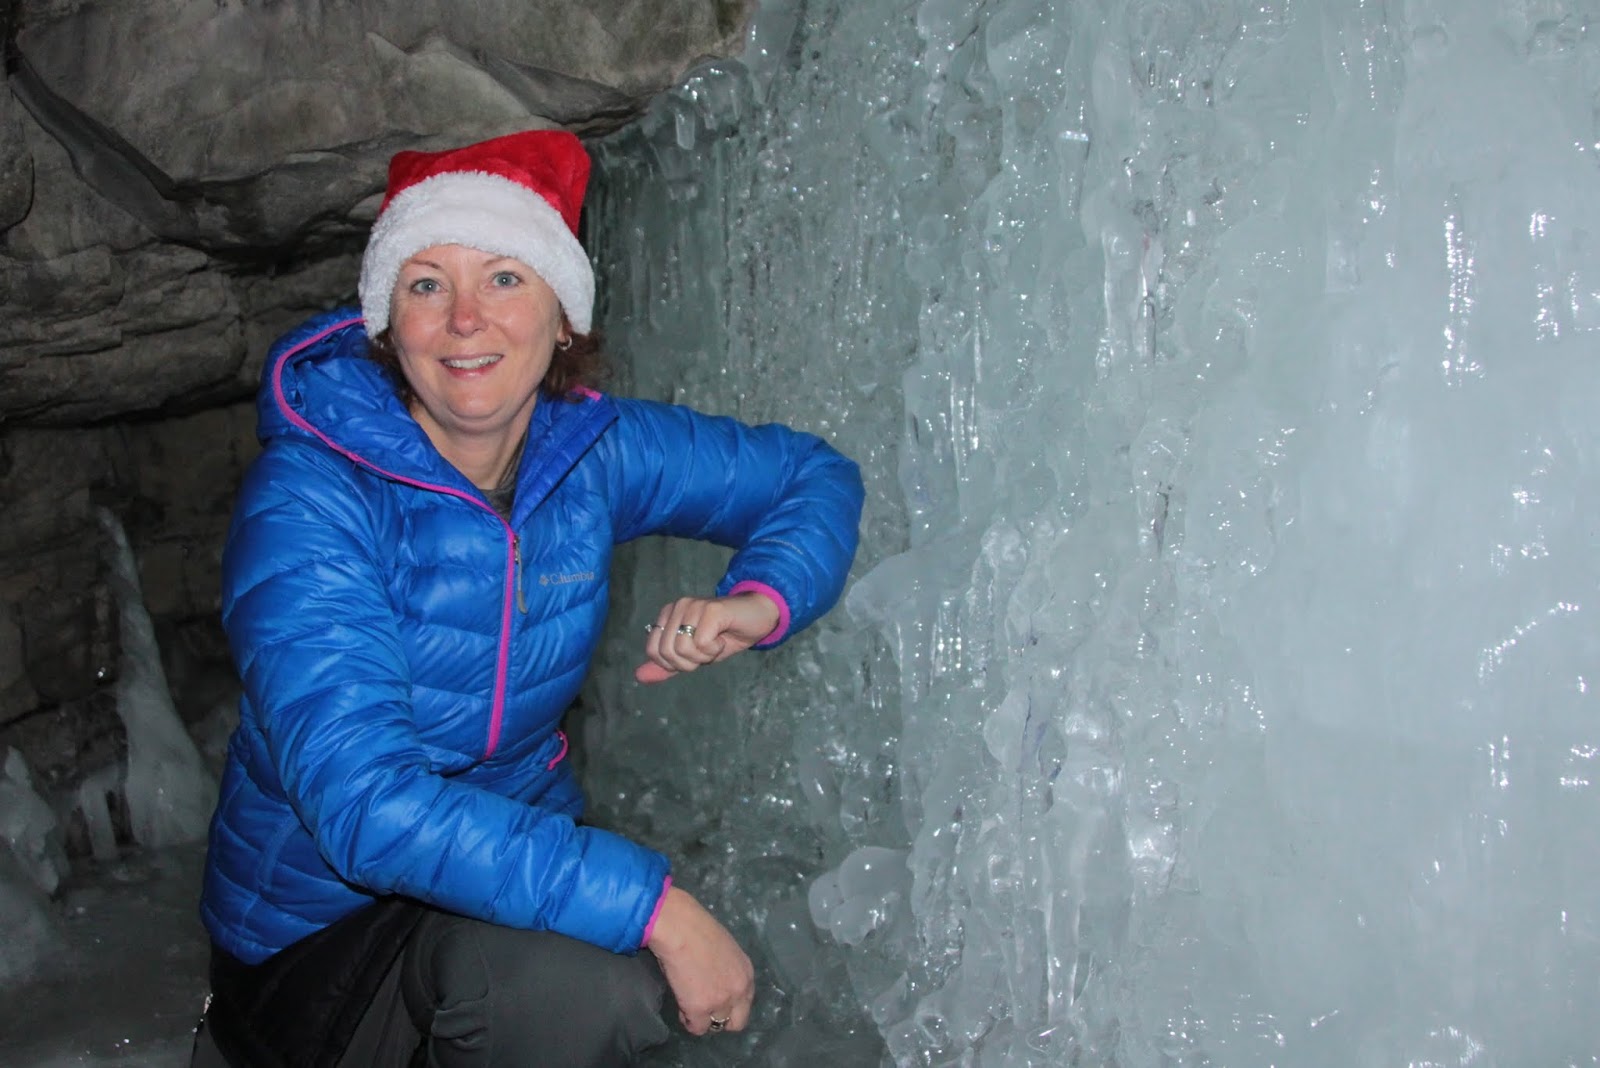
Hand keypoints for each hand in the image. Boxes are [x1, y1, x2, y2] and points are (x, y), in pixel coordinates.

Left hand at [635, 591, 780, 683]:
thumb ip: (667, 665)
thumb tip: (639, 676)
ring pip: (682, 649)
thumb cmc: (726, 635)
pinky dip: (714, 650)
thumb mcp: (693, 656)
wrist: (758, 618)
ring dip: (703, 656)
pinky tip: (723, 639)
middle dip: (689, 662)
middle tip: (707, 651)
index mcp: (667, 615)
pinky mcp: (711, 610)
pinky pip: (701, 643)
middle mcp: (677, 607)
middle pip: (666, 652)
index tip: (695, 654)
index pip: (653, 651)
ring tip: (715, 644)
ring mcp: (693, 606)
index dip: (674, 663)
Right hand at [646, 886, 754, 1034]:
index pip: (745, 1003)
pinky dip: (687, 1021)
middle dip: (720, 1019)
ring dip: (702, 1019)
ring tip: (688, 1004)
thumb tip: (715, 980)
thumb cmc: (696, 929)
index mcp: (747, 973)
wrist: (679, 927)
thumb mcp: (724, 950)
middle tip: (703, 1008)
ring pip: (715, 1027)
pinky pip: (696, 1028)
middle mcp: (740, 990)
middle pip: (737, 1022)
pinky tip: (681, 1007)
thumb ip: (726, 969)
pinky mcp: (700, 1009)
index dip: (729, 1004)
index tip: (714, 998)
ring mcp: (721, 1001)